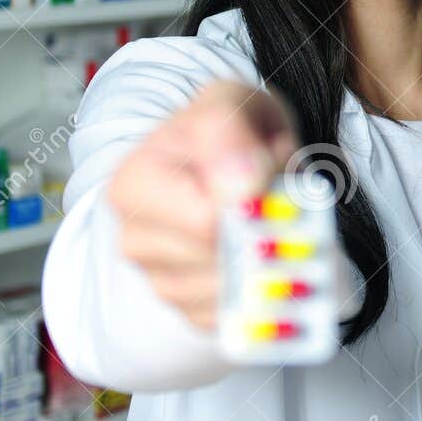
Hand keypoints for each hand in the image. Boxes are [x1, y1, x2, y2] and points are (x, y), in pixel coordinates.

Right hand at [107, 81, 297, 331]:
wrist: (225, 159)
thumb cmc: (226, 130)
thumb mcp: (228, 102)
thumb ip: (229, 133)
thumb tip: (242, 187)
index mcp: (134, 185)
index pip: (207, 220)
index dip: (255, 203)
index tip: (271, 176)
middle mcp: (135, 240)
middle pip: (223, 261)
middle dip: (268, 234)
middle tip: (287, 206)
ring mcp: (159, 280)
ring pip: (233, 294)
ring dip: (271, 263)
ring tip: (279, 227)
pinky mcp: (189, 311)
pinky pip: (238, 318)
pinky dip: (266, 292)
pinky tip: (270, 260)